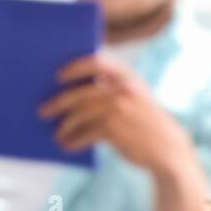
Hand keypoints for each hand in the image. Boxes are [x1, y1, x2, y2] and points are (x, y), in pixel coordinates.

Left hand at [39, 52, 190, 175]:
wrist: (168, 149)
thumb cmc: (144, 122)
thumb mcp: (135, 98)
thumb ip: (111, 89)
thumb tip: (68, 92)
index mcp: (128, 77)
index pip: (97, 62)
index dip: (75, 67)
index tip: (58, 76)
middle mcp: (123, 89)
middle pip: (80, 93)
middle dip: (58, 102)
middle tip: (42, 111)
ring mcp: (119, 109)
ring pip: (79, 115)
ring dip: (64, 126)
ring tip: (57, 134)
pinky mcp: (114, 130)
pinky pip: (84, 134)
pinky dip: (73, 141)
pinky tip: (67, 145)